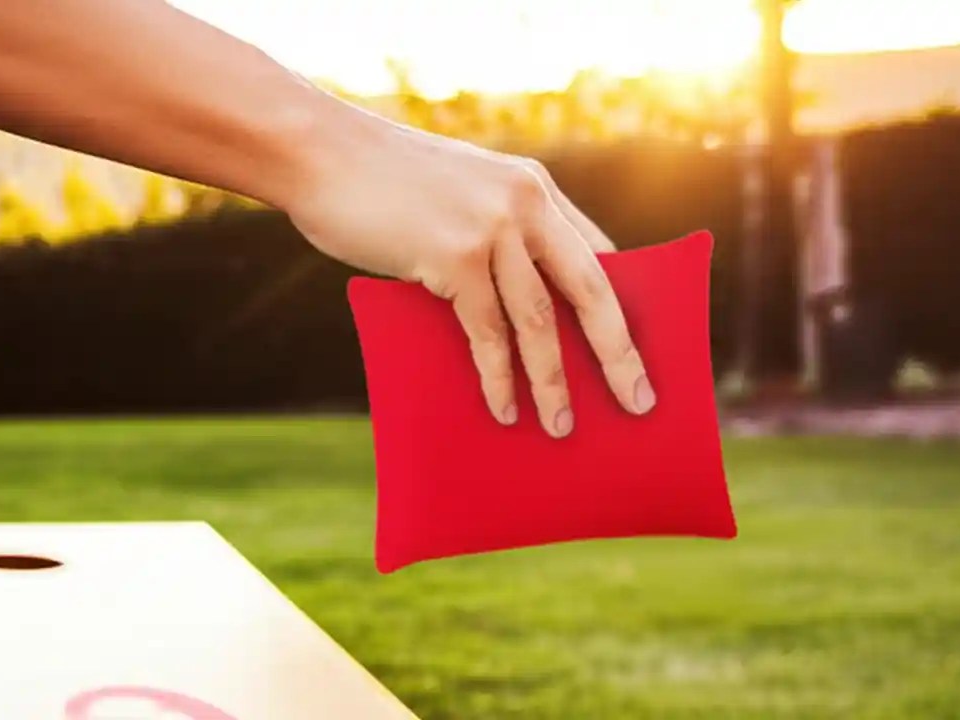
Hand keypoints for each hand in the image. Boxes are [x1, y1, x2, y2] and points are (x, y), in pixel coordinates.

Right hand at [286, 119, 654, 437]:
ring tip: (562, 425)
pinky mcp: (452, 257)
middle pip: (590, 291)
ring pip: (539, 321)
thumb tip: (505, 306)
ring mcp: (490, 229)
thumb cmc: (378, 180)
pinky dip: (498, 377)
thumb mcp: (455, 190)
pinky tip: (503, 408)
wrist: (320, 152)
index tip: (634, 348)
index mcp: (533, 186)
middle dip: (618, 352)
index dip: (619, 305)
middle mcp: (524, 203)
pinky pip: (486, 333)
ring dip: (554, 381)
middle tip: (639, 399)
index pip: (596, 253)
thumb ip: (489, 232)